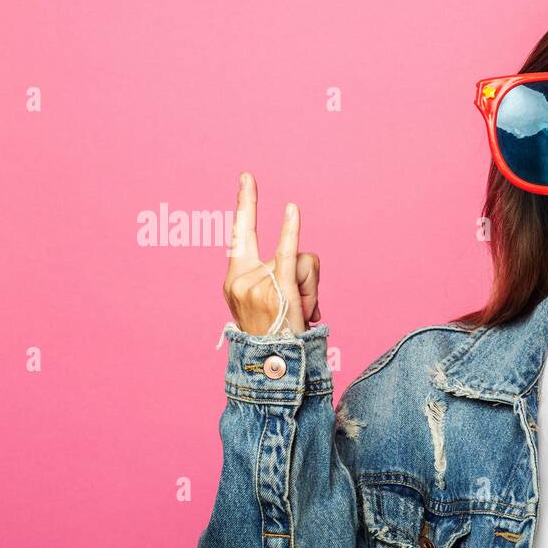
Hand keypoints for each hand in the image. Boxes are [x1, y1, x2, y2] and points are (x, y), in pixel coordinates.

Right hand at [222, 171, 320, 334]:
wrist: (272, 371)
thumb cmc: (276, 338)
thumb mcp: (271, 302)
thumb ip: (281, 275)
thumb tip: (301, 264)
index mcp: (235, 278)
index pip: (240, 233)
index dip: (246, 203)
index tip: (248, 176)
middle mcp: (242, 279)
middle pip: (289, 254)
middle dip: (305, 280)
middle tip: (299, 309)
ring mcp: (257, 286)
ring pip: (303, 264)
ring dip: (312, 290)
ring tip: (302, 317)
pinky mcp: (276, 293)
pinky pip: (287, 256)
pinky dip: (290, 233)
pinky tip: (292, 209)